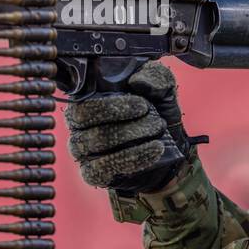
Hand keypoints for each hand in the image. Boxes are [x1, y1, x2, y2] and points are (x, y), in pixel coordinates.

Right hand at [63, 62, 192, 194]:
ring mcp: (81, 149)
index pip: (82, 99)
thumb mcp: (162, 88)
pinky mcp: (92, 173)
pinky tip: (155, 150)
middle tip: (156, 121)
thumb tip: (137, 80)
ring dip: (132, 135)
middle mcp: (78, 123)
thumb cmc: (157, 112)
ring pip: (97, 141)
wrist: (170, 148)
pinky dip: (133, 158)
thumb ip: (153, 76)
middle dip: (123, 119)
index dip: (111, 103)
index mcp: (87, 98)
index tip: (143, 105)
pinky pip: (103, 167)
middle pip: (86, 119)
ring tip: (158, 132)